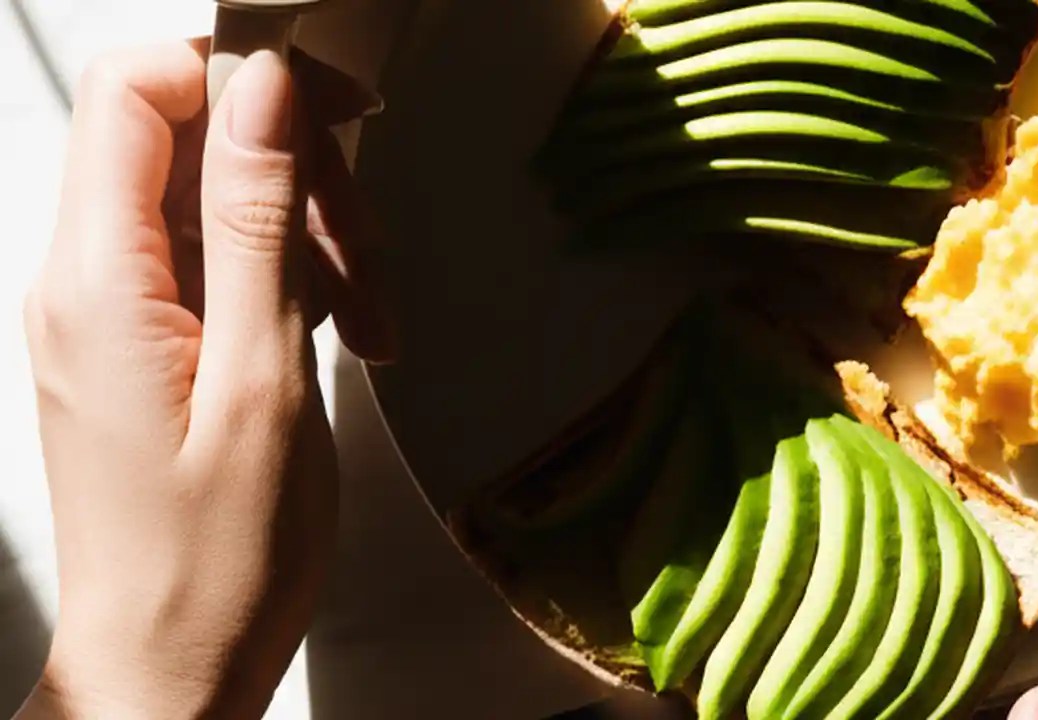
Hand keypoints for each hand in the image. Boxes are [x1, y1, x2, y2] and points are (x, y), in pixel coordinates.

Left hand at [19, 39, 392, 717]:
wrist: (172, 666)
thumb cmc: (215, 562)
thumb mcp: (260, 381)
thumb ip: (260, 225)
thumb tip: (265, 94)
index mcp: (97, 280)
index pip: (134, 93)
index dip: (233, 78)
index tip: (327, 113)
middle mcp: (89, 282)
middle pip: (192, 145)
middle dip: (298, 179)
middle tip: (366, 254)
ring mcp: (119, 313)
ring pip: (221, 205)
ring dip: (310, 242)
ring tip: (366, 322)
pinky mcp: (153, 343)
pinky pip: (223, 265)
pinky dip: (291, 285)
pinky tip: (334, 338)